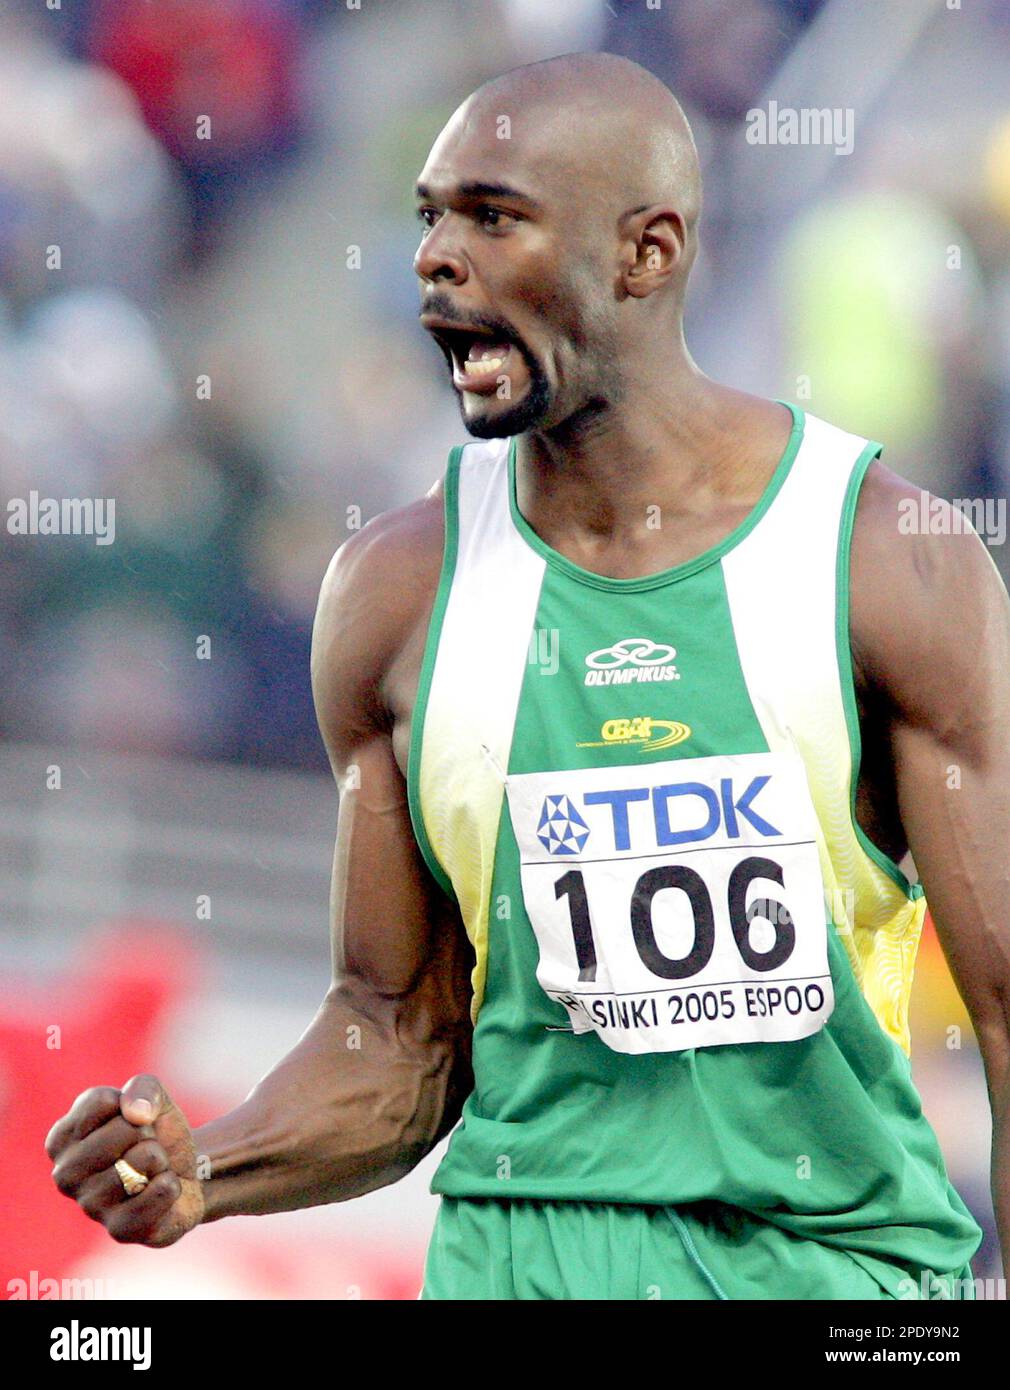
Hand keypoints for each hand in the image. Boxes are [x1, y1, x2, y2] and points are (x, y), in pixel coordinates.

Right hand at [45, 1075, 204, 1247]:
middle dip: (148, 1132)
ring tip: (151, 1171)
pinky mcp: (120, 1231)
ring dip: (161, 1159)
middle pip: (123, 1130)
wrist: (187, 1175)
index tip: (131, 1121)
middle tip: (146, 1147)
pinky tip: (162, 1190)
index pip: (101, 1101)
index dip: (131, 1105)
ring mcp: (90, 1207)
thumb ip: (144, 1088)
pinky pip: (159, 1193)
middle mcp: (66, 1176)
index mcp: (62, 1140)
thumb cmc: (157, 1134)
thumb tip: (136, 1113)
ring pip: (144, 1159)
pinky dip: (171, 1184)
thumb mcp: (153, 1098)